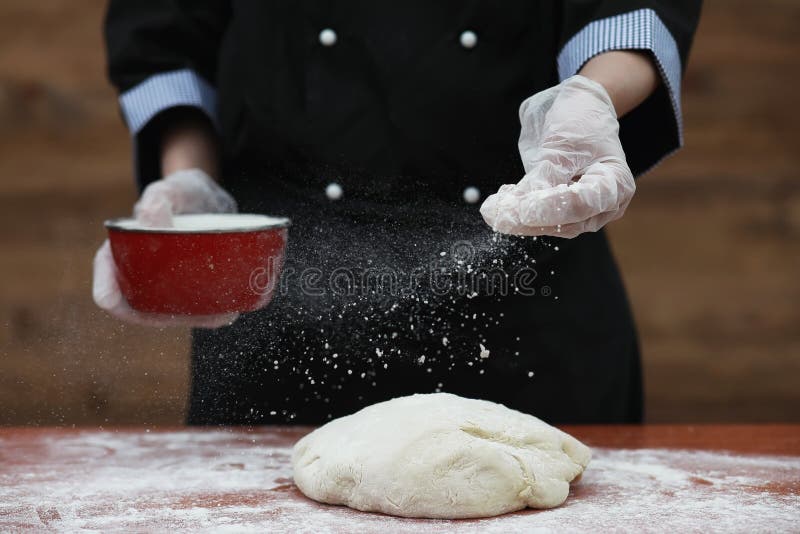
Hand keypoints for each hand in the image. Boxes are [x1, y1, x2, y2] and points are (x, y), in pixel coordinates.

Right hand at [93, 168, 238, 327]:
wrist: (213, 205)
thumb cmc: (187, 194)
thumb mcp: (176, 188)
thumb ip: (161, 196)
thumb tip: (150, 219)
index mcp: (126, 244)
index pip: (107, 268)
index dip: (104, 287)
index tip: (108, 299)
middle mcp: (140, 270)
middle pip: (137, 302)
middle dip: (158, 314)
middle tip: (191, 313)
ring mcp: (163, 284)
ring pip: (167, 311)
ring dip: (188, 318)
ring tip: (218, 316)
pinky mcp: (185, 291)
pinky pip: (190, 309)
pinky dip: (206, 315)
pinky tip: (226, 313)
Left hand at [480, 75, 635, 237]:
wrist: (579, 109)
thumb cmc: (580, 121)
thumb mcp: (563, 144)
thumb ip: (545, 177)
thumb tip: (518, 207)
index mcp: (616, 184)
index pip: (583, 204)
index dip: (552, 209)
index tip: (523, 209)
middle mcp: (606, 205)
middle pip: (567, 222)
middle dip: (530, 219)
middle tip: (500, 214)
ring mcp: (586, 212)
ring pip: (551, 225)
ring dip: (519, 219)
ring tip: (494, 209)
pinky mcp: (564, 211)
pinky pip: (542, 219)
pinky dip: (520, 213)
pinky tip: (499, 204)